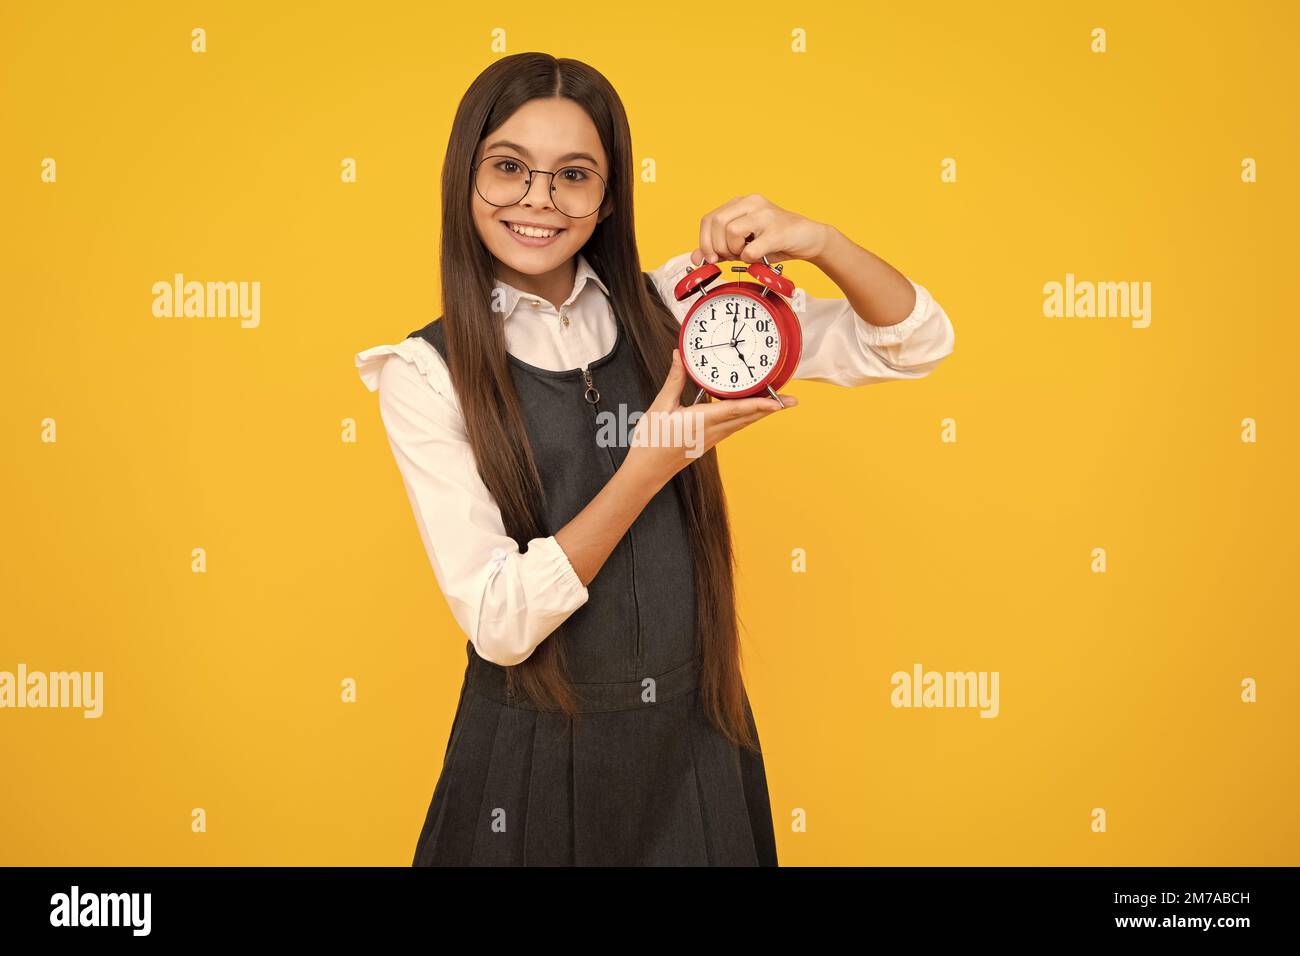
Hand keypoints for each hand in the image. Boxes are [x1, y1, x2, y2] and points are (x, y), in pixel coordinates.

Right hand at [622, 348, 797, 487]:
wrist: (647, 470)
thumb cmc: (652, 441)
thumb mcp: (660, 406)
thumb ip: (674, 380)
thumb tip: (678, 356)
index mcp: (702, 421)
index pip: (737, 410)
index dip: (761, 405)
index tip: (780, 402)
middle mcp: (713, 431)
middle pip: (748, 417)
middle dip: (771, 408)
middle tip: (792, 400)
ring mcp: (713, 438)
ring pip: (743, 423)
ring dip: (761, 412)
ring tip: (778, 401)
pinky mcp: (710, 440)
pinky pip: (734, 426)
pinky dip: (746, 416)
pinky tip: (750, 409)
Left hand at [692, 193, 832, 266]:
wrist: (809, 239)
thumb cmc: (775, 241)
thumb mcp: (743, 244)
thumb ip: (719, 249)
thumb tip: (695, 258)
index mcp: (741, 203)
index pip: (709, 219)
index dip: (704, 241)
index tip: (711, 258)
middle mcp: (752, 203)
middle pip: (717, 223)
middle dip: (718, 247)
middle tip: (731, 257)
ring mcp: (766, 214)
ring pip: (732, 230)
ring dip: (734, 250)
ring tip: (746, 254)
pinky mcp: (778, 231)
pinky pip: (752, 248)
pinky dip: (750, 257)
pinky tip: (757, 257)